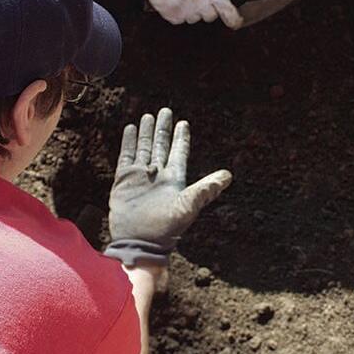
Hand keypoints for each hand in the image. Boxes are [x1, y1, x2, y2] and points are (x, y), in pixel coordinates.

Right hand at [103, 108, 231, 265]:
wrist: (139, 243)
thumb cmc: (166, 228)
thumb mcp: (189, 205)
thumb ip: (207, 189)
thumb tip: (229, 175)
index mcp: (174, 179)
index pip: (179, 153)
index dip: (181, 138)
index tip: (183, 123)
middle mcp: (157, 175)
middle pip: (160, 146)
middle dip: (163, 129)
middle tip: (165, 111)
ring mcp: (140, 177)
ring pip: (143, 148)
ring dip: (146, 133)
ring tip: (147, 116)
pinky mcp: (123, 181)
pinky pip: (126, 156)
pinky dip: (128, 142)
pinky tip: (130, 128)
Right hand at [119, 0, 242, 27]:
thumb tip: (215, 2)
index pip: (226, 8)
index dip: (233, 17)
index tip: (236, 23)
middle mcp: (200, 2)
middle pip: (210, 16)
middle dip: (206, 10)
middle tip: (197, 0)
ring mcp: (186, 10)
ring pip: (194, 18)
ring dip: (191, 11)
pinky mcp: (173, 16)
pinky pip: (180, 19)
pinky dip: (178, 13)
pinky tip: (173, 1)